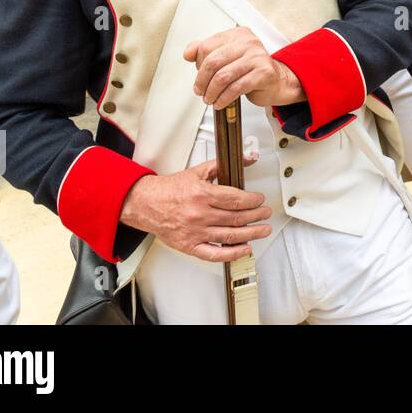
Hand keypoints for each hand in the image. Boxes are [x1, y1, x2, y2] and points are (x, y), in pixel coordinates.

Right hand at [119, 161, 270, 261]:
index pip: (236, 199)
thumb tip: (246, 158)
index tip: (260, 200)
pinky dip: (232, 253)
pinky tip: (244, 249)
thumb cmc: (170, 190)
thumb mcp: (197, 172)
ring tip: (263, 230)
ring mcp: (195, 232)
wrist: (146, 204)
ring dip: (251, 233)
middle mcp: (199, 215)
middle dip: (256, 216)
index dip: (253, 201)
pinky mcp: (189, 246)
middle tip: (265, 214)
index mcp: (202, 195)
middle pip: (237, 217)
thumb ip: (222, 166)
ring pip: (230, 235)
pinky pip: (214, 254)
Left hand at [183, 27, 304, 110]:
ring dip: (211, 92)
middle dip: (201, 80)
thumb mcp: (229, 55)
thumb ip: (207, 51)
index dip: (198, 63)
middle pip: (213, 61)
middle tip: (200, 91)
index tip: (199, 75)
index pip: (207, 46)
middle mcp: (248, 42)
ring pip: (222, 76)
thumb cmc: (251, 69)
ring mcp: (257, 57)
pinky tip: (220, 102)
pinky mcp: (264, 73)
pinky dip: (223, 98)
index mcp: (238, 34)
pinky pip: (235, 88)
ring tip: (210, 98)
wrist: (278, 81)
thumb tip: (188, 53)